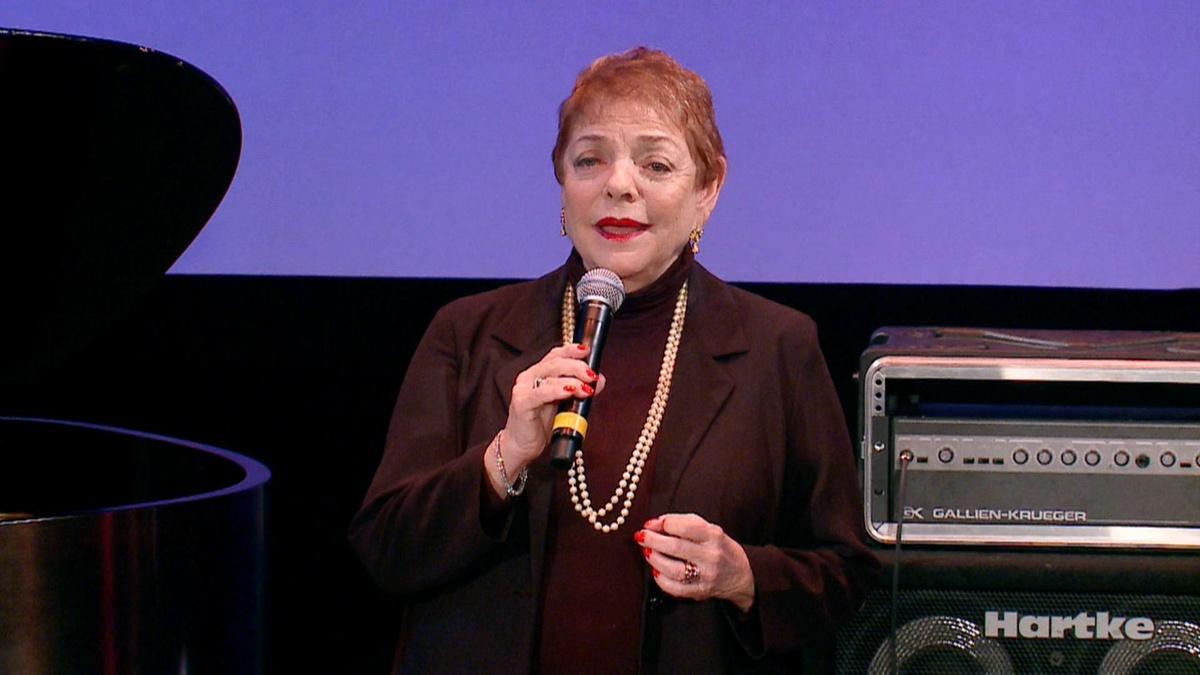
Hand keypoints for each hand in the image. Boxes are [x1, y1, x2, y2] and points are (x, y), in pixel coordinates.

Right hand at [499, 343, 604, 470]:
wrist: (522, 446)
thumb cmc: (541, 424)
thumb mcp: (565, 404)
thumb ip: (579, 390)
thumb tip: (599, 380)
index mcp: (538, 373)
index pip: (555, 355)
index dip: (571, 350)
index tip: (588, 351)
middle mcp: (529, 377)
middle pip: (555, 363)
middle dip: (577, 367)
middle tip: (592, 376)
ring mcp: (523, 388)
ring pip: (550, 376)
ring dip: (573, 381)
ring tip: (587, 389)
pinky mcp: (521, 403)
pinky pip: (541, 393)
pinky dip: (557, 390)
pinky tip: (570, 391)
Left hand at [637, 514, 755, 612]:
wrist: (739, 574)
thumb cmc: (717, 546)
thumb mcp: (706, 528)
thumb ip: (680, 522)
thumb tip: (653, 524)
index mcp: (713, 536)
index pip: (686, 526)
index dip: (664, 523)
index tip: (650, 524)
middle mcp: (711, 556)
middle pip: (676, 547)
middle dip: (653, 540)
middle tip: (641, 536)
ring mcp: (706, 576)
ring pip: (673, 569)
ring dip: (654, 559)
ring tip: (648, 551)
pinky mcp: (700, 592)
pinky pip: (674, 588)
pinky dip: (660, 578)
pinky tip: (656, 569)